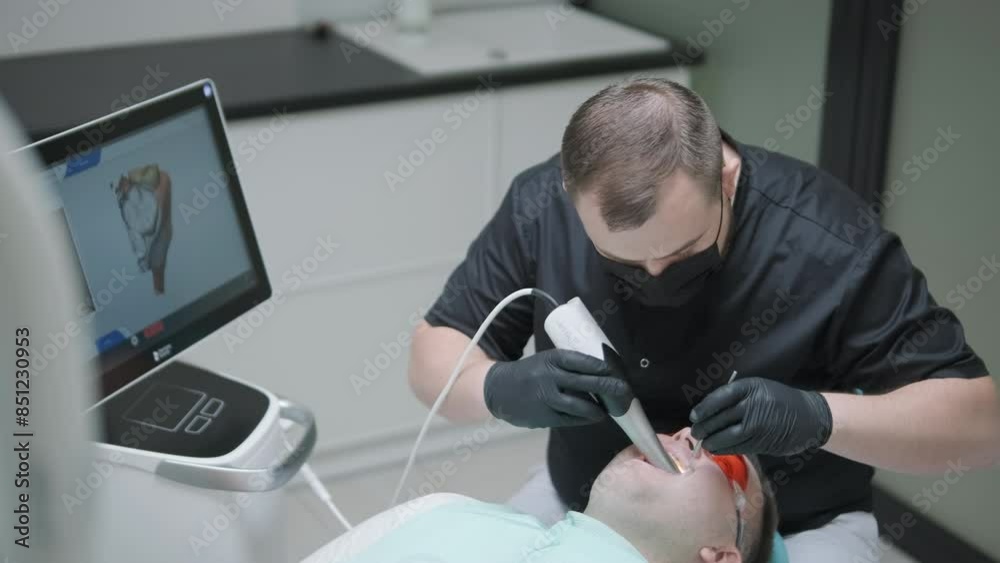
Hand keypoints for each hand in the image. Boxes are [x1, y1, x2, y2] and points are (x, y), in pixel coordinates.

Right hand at [484, 349, 630, 428]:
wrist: (499, 389)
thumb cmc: (530, 373)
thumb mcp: (546, 361)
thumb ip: (568, 366)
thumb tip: (601, 373)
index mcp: (551, 359)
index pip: (581, 361)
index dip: (600, 367)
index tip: (614, 371)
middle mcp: (549, 376)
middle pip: (585, 382)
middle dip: (608, 387)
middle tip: (624, 391)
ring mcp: (546, 397)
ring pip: (580, 405)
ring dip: (598, 409)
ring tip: (608, 410)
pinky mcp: (544, 416)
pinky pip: (570, 419)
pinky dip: (584, 419)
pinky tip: (593, 417)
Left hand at [689, 377, 832, 455]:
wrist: (809, 416)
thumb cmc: (778, 400)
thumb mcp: (758, 389)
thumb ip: (735, 397)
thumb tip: (707, 411)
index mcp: (750, 388)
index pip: (719, 398)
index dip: (704, 409)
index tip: (694, 416)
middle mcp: (753, 405)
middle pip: (720, 418)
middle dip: (704, 427)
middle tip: (695, 432)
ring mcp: (758, 425)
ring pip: (726, 436)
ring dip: (712, 441)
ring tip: (704, 442)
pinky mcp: (762, 442)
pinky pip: (737, 447)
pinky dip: (724, 449)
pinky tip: (717, 448)